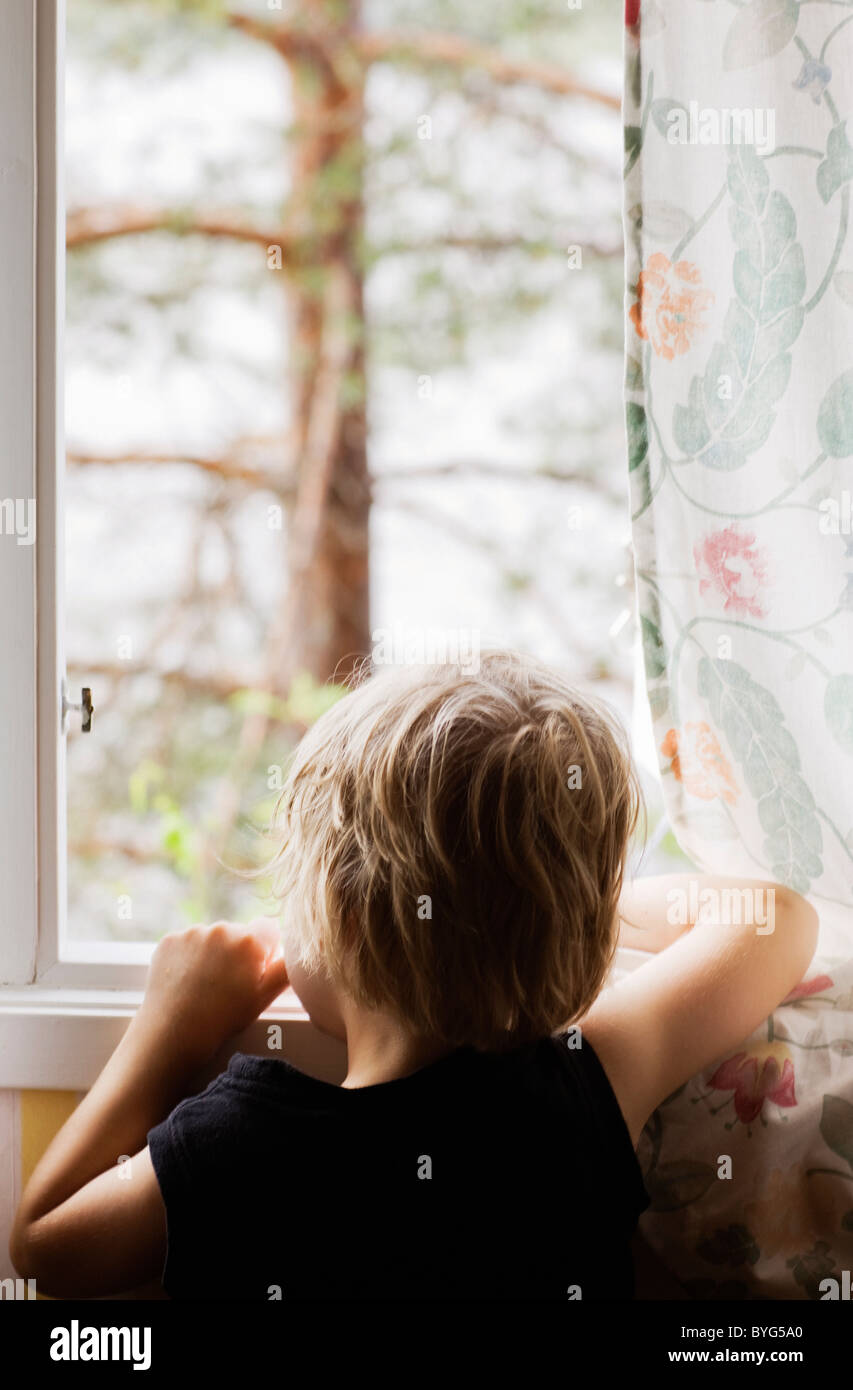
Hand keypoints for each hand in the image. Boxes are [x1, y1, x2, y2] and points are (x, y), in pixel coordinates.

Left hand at [135, 918, 289, 1064]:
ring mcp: (193, 933)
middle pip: (238, 933)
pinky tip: (186, 980)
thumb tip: (296, 953)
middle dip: (237, 951)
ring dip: (212, 953)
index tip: (253, 972)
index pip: (268, 929)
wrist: (175, 1032)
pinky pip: (187, 942)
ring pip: (212, 937)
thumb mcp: (264, 997)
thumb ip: (285, 969)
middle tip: (227, 984)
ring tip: (204, 984)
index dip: (264, 951)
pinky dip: (188, 956)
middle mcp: (222, 929)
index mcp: (249, 941)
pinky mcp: (170, 939)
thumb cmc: (223, 1017)